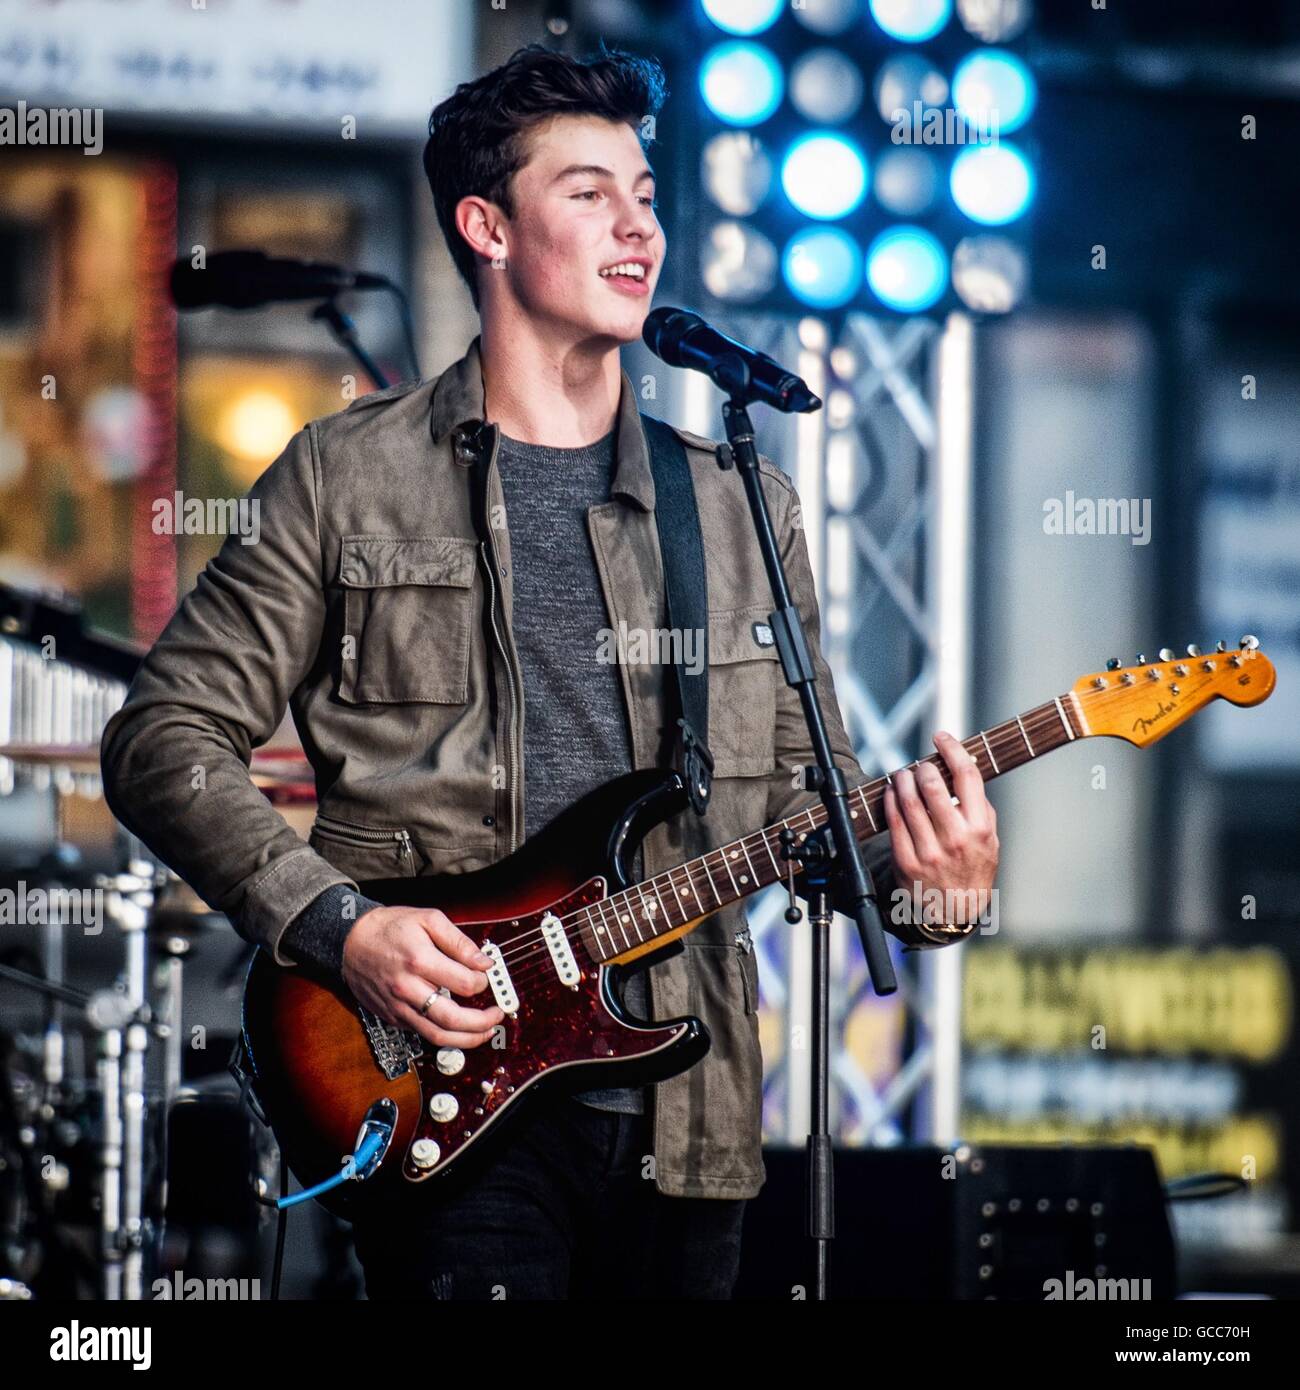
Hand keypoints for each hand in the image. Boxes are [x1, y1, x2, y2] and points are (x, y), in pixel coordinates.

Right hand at [341, 905, 504, 1048]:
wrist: (350, 942)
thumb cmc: (390, 928)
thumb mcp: (428, 919)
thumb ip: (459, 941)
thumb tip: (483, 962)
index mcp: (420, 961)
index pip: (464, 983)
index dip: (482, 981)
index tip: (486, 976)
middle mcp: (408, 989)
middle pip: (452, 1019)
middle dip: (482, 1022)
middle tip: (497, 1015)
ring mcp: (398, 1007)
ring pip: (437, 1035)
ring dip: (467, 1039)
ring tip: (485, 1032)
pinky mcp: (392, 1017)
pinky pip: (422, 1033)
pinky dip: (444, 1035)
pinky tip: (458, 1028)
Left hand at [882, 730, 998, 925]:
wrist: (955, 912)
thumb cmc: (973, 869)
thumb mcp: (990, 840)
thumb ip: (980, 807)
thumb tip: (963, 769)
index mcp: (980, 828)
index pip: (967, 776)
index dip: (952, 749)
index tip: (942, 736)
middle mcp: (955, 839)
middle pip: (932, 785)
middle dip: (922, 767)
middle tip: (919, 766)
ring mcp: (929, 851)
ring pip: (909, 801)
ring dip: (902, 780)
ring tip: (902, 775)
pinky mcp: (907, 861)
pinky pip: (893, 821)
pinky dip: (890, 800)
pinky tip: (892, 792)